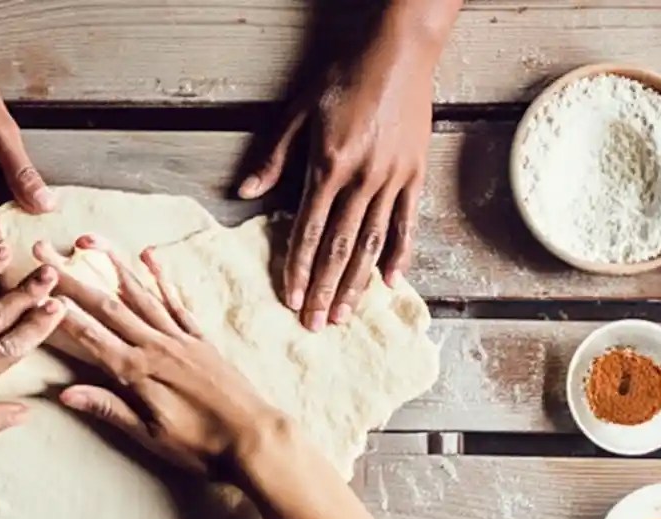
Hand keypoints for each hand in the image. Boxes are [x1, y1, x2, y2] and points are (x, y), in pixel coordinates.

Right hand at [37, 240, 284, 477]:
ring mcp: (180, 338)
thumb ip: (108, 408)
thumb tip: (64, 393)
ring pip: (140, 295)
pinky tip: (148, 257)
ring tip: (90, 241)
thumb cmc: (201, 446)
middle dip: (72, 278)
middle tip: (46, 252)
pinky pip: (176, 302)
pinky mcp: (201, 340)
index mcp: (137, 371)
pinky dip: (160, 278)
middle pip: (107, 306)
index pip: (89, 335)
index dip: (59, 310)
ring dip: (112, 266)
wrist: (255, 438)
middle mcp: (156, 346)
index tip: (37, 285)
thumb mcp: (149, 436)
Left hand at [238, 27, 437, 329]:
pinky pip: (407, 223)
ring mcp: (393, 180)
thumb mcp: (299, 110)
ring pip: (372, 243)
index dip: (298, 268)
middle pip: (339, 247)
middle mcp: (363, 179)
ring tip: (343, 315)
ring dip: (356, 283)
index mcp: (329, 165)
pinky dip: (399, 254)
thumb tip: (245, 191)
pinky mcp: (415, 176)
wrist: (398, 52)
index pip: (309, 230)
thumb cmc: (344, 76)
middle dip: (323, 289)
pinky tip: (391, 283)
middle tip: (314, 324)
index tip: (290, 299)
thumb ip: (275, 156)